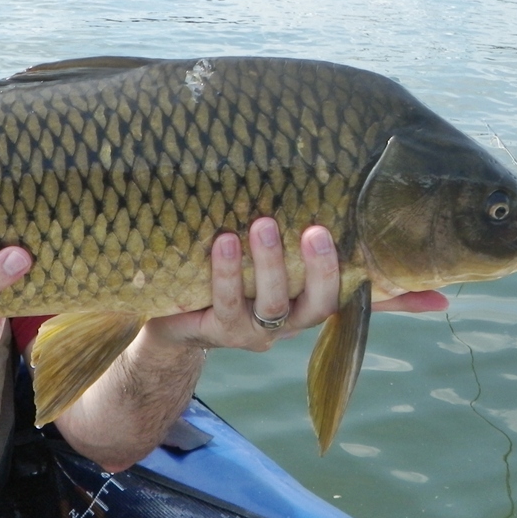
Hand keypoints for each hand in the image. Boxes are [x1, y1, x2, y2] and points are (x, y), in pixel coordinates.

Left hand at [143, 218, 340, 353]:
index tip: (333, 232)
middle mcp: (285, 324)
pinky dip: (228, 272)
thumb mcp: (254, 263)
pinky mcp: (221, 332)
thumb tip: (291, 185)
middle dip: (318, 269)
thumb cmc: (224, 278)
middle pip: (316, 305)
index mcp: (301, 304)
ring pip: (272, 304)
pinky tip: (225, 243)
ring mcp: (253, 332)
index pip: (335, 293)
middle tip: (314, 231)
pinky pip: (228, 303)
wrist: (175, 319)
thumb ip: (277, 240)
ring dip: (270, 263)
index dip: (340, 270)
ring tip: (263, 225)